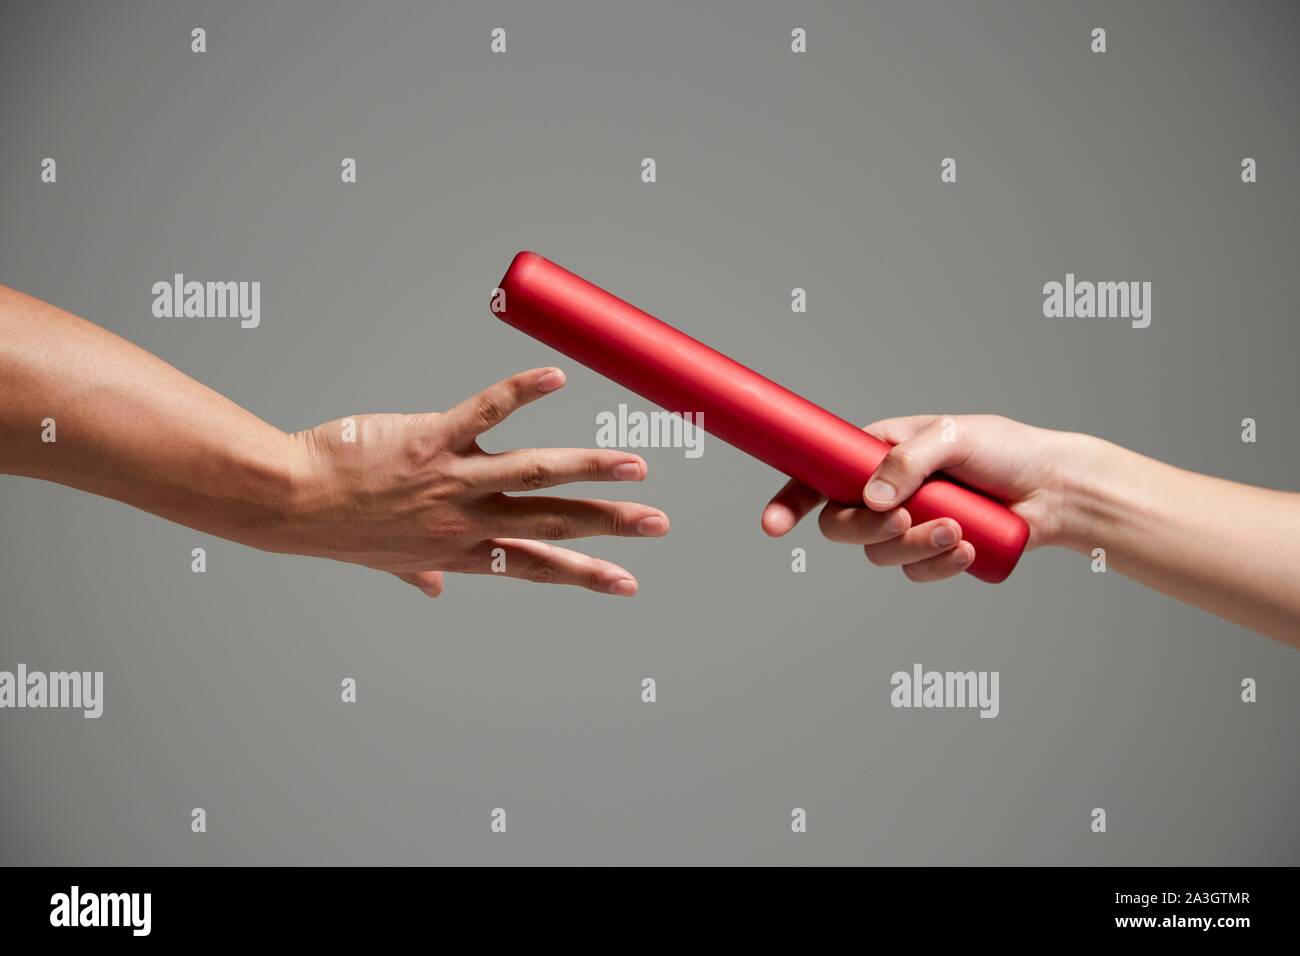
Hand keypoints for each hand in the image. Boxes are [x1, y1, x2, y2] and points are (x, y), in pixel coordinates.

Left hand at [281, 367, 668, 596]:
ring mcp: (451, 481)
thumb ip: (418, 574)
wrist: (289, 502)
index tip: (627, 582)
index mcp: (461, 551)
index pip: (536, 564)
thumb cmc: (338, 527)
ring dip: (589, 468)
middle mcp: (465, 521)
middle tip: (657, 524)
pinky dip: (522, 392)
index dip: (586, 574)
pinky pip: (484, 412)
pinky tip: (556, 379)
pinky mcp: (431, 439)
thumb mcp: (386, 561)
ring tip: (634, 466)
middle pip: (553, 521)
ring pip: (534, 472)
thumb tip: (430, 590)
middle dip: (610, 523)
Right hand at [760, 414, 1072, 581]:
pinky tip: (967, 548)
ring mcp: (906, 525)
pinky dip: (938, 565)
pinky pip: (914, 573)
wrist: (1054, 488)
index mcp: (876, 454)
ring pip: (878, 554)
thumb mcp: (954, 436)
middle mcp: (883, 491)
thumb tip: (872, 498)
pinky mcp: (931, 554)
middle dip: (868, 529)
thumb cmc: (1004, 450)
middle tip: (904, 518)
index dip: (789, 499)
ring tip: (957, 530)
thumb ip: (908, 461)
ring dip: (914, 546)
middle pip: (840, 525)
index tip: (772, 525)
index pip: (818, 475)